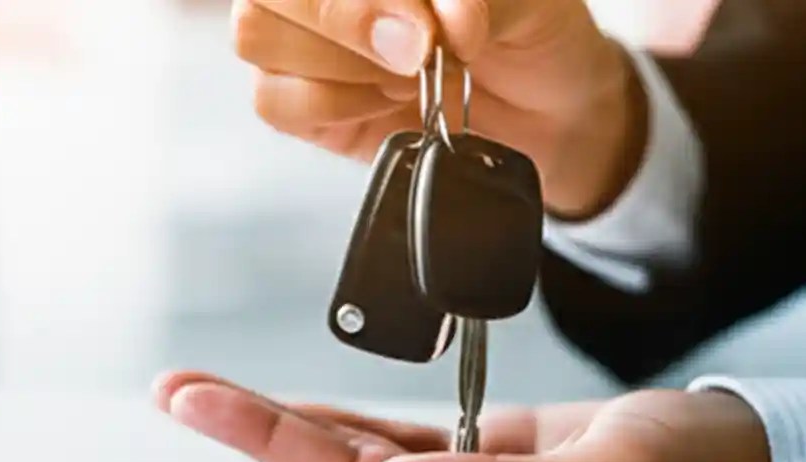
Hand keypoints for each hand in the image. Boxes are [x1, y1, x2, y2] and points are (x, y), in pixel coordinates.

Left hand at [154, 371, 771, 461]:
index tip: (200, 403)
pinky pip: (385, 438)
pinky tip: (289, 410)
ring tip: (204, 396)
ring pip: (344, 452)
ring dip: (274, 422)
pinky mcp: (468, 460)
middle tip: (174, 391)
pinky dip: (334, 418)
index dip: (267, 438)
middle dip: (244, 426)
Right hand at [232, 0, 647, 216]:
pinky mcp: (302, 104)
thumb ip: (479, 0)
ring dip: (343, 67)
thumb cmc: (529, 33)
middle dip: (348, 27)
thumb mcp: (527, 3)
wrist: (547, 107)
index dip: (359, 2)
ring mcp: (303, 41)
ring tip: (408, 77)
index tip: (427, 33)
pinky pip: (273, 101)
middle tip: (420, 58)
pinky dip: (334, 105)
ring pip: (258, 38)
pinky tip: (385, 103)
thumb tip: (450, 21)